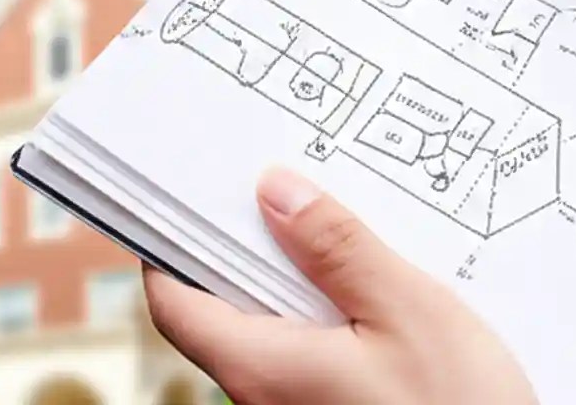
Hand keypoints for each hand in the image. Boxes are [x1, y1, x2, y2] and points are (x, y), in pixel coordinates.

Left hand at [143, 168, 537, 404]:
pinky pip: (303, 352)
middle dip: (243, 249)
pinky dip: (320, 312)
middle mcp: (261, 395)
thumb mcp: (407, 312)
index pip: (174, 303)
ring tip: (329, 230)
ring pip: (267, 328)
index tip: (189, 199)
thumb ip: (336, 249)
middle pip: (219, 309)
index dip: (168, 248)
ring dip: (290, 279)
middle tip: (278, 193)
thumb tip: (275, 192)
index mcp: (259, 367)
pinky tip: (361, 286)